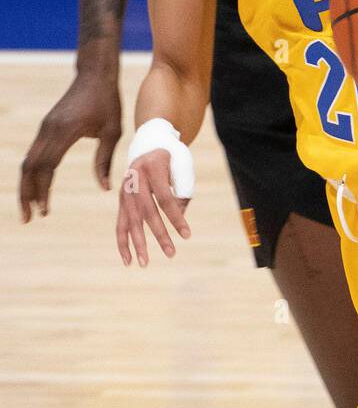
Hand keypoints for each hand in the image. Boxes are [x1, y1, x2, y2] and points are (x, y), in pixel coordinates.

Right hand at [20, 71, 122, 221]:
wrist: (95, 74)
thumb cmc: (108, 102)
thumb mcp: (113, 130)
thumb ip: (105, 160)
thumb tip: (105, 189)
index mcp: (65, 132)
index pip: (47, 167)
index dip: (42, 191)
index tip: (44, 212)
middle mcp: (49, 130)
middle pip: (29, 168)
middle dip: (26, 194)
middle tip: (28, 218)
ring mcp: (45, 128)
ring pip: (28, 162)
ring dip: (26, 186)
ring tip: (30, 210)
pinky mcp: (46, 127)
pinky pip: (33, 154)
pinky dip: (32, 174)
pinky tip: (37, 188)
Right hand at [116, 149, 191, 266]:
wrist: (150, 143)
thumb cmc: (172, 157)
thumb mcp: (183, 167)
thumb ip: (182, 191)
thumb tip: (179, 219)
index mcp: (153, 166)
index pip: (165, 198)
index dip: (176, 217)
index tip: (187, 235)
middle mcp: (134, 178)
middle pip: (146, 211)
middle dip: (159, 234)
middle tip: (171, 254)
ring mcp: (124, 190)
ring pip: (130, 220)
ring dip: (137, 243)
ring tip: (144, 263)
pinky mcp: (121, 200)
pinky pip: (121, 224)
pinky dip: (123, 242)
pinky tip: (128, 260)